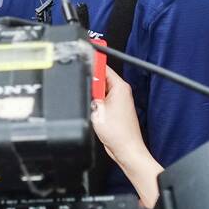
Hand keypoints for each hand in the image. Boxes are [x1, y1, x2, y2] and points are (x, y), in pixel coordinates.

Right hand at [91, 67, 161, 208]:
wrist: (125, 150)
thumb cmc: (118, 134)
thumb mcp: (97, 108)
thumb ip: (90, 92)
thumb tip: (85, 80)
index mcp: (120, 87)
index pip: (103, 66)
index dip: (91, 63)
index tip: (82, 58)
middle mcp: (121, 92)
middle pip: (99, 78)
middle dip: (89, 84)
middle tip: (86, 95)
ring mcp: (118, 101)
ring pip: (98, 90)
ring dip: (91, 97)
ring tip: (93, 108)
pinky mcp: (113, 110)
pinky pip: (100, 100)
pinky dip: (94, 104)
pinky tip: (94, 113)